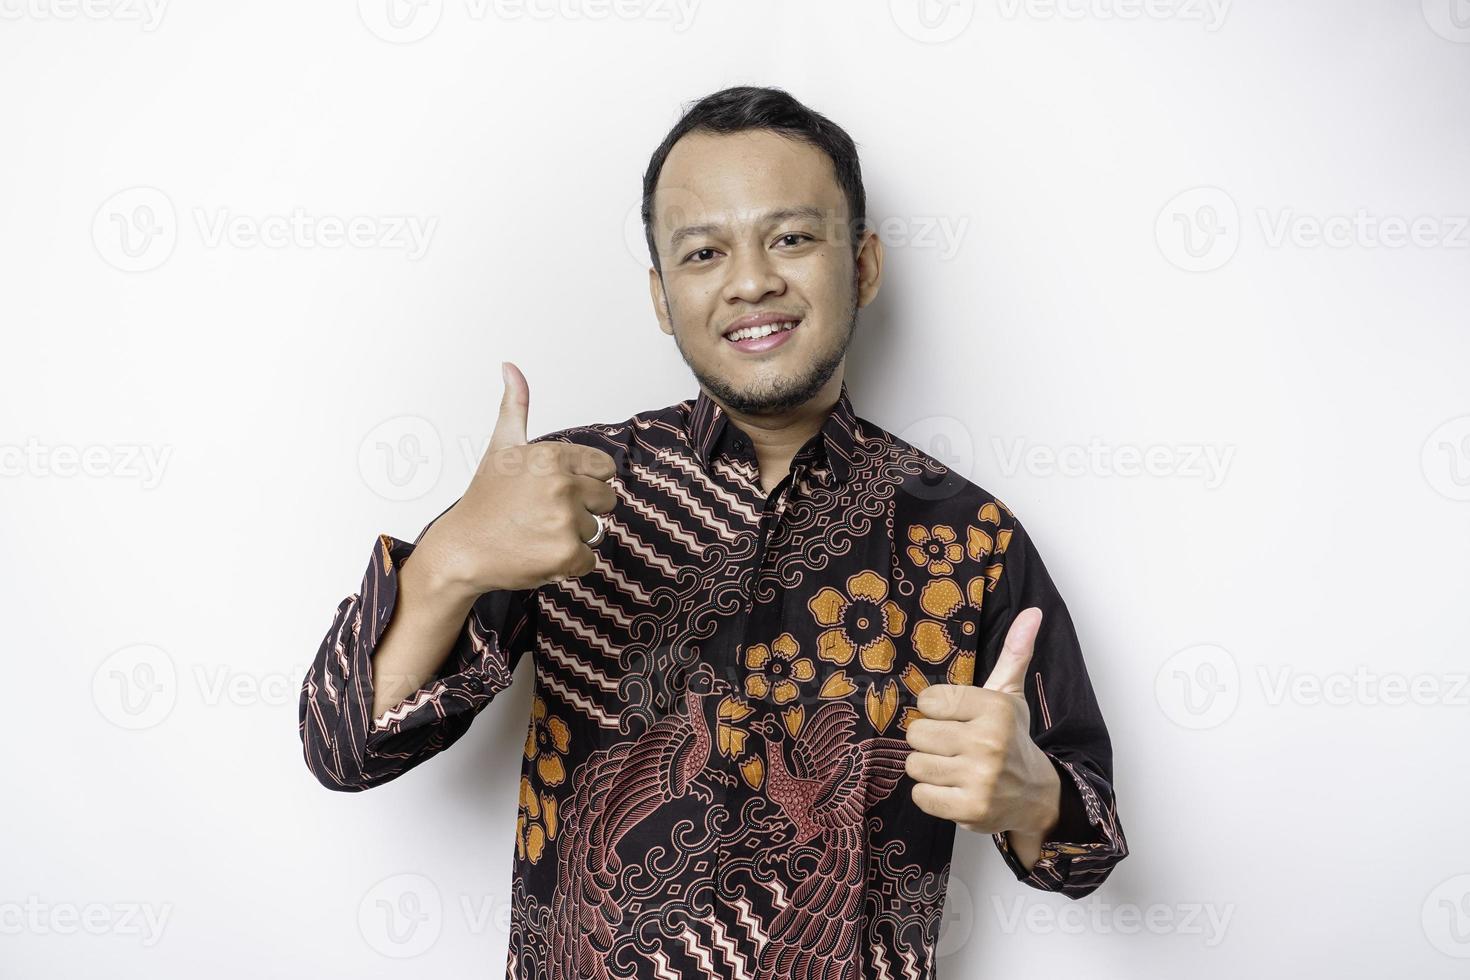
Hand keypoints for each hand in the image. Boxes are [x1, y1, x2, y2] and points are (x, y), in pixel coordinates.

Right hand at [411, 361, 618, 596]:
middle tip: (542, 515)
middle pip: (606, 500)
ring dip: (571, 537)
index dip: (584, 482)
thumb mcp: (501, 447)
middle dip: (581, 510)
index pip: (604, 469)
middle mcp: (561, 485)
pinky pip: (590, 559)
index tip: (557, 490)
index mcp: (551, 456)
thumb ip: (515, 406)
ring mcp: (564, 521)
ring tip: (536, 534)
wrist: (461, 551)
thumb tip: (510, 366)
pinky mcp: (565, 555)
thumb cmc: (484, 500)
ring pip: (596, 530)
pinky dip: (569, 564)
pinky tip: (539, 554)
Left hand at [903, 607, 1061, 866]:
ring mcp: (980, 779)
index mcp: (994, 708)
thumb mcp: (1011, 694)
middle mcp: (988, 742)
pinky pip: (920, 795)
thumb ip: (1014, 652)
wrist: (1037, 795)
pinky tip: (953, 788)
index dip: (935, 710)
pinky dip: (931, 794)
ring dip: (928, 767)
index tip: (953, 717)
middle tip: (952, 745)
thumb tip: (1032, 612)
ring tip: (952, 766)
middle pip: (916, 734)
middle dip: (929, 740)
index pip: (929, 701)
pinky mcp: (970, 810)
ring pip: (915, 765)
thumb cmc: (1012, 738)